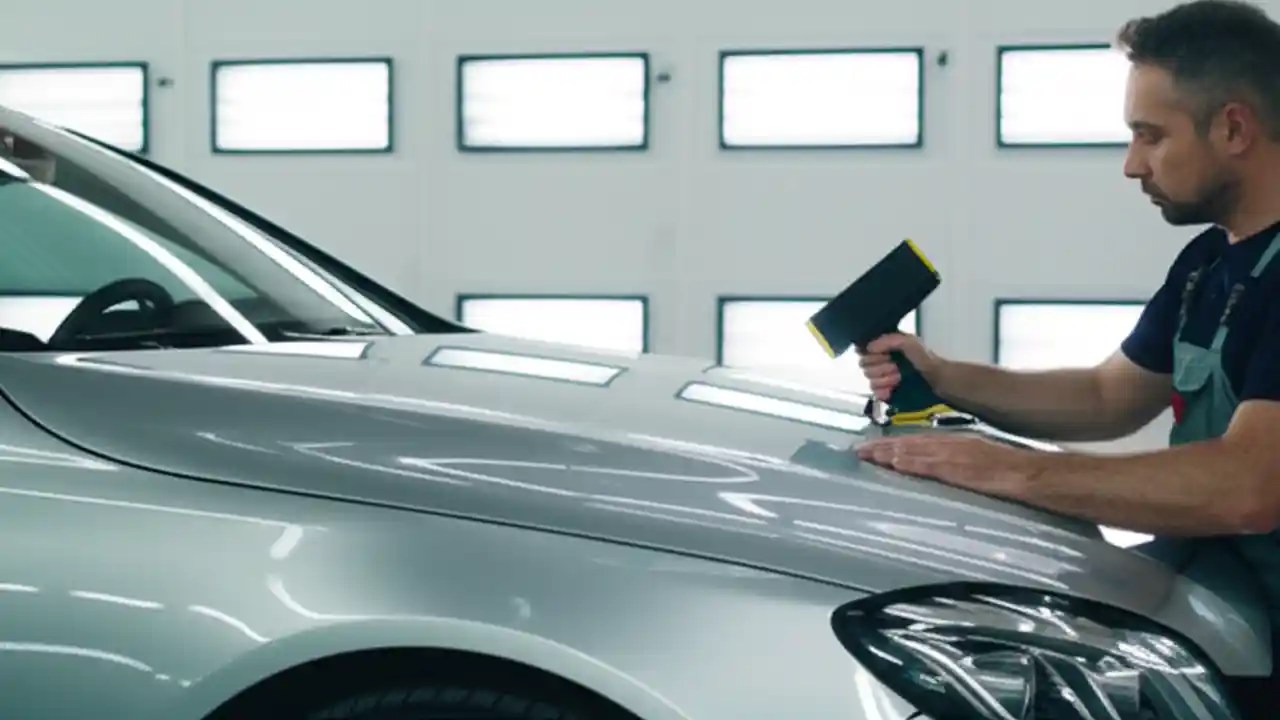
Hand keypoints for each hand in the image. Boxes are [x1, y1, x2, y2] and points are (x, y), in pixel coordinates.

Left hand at [855, 433, 1040, 497]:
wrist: (1027, 472)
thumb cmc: (1006, 467)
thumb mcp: (978, 454)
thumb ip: (957, 457)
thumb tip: (940, 464)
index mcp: (954, 441)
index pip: (916, 440)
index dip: (892, 443)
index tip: (873, 446)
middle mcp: (950, 444)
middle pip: (909, 444)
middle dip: (882, 447)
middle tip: (859, 451)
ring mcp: (953, 456)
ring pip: (914, 453)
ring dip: (889, 454)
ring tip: (867, 455)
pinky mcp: (960, 470)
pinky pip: (931, 466)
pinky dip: (912, 464)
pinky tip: (896, 464)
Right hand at [856, 333, 943, 401]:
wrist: (938, 380)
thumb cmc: (925, 359)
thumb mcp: (909, 342)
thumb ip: (888, 340)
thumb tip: (869, 348)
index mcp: (884, 347)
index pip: (862, 349)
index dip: (870, 354)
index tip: (884, 355)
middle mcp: (880, 361)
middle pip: (864, 365)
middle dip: (881, 367)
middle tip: (896, 367)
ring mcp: (882, 377)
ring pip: (869, 379)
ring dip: (885, 379)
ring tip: (899, 378)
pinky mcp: (886, 392)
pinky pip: (874, 392)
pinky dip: (883, 391)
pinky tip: (892, 389)